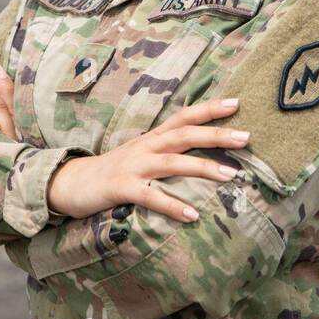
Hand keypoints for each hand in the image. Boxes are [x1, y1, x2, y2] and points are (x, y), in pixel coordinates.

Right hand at [47, 98, 249, 223]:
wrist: (72, 183)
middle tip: (246, 137)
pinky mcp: (121, 188)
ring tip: (230, 176)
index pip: (184, 116)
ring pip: (172, 163)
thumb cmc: (116, 171)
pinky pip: (150, 197)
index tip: (237, 102)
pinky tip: (192, 215)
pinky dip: (172, 205)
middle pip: (184, 134)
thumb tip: (204, 153)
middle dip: (216, 134)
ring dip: (202, 167)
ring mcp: (133, 166)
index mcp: (153, 137)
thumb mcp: (143, 155)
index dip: (209, 108)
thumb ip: (168, 151)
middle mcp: (145, 146)